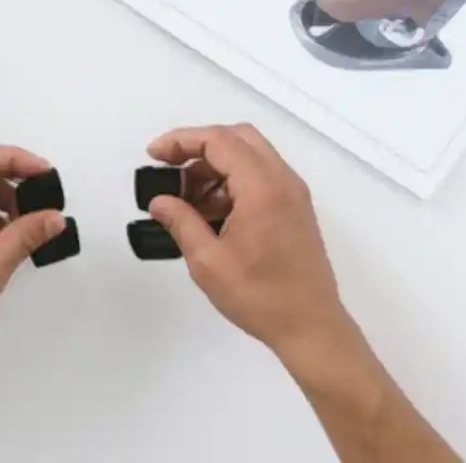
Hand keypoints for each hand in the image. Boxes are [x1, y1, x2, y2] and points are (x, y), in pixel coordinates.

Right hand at [146, 124, 346, 358]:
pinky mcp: (295, 209)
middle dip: (199, 148)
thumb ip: (181, 222)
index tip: (154, 155)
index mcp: (262, 187)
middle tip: (170, 172)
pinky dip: (233, 183)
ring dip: (216, 168)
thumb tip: (159, 201)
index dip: (181, 140)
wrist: (311, 326)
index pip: (219, 141)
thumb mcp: (208, 262)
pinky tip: (211, 214)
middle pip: (237, 139)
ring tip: (187, 202)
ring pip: (250, 157)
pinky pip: (261, 178)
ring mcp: (293, 194)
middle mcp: (283, 181)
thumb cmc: (259, 297)